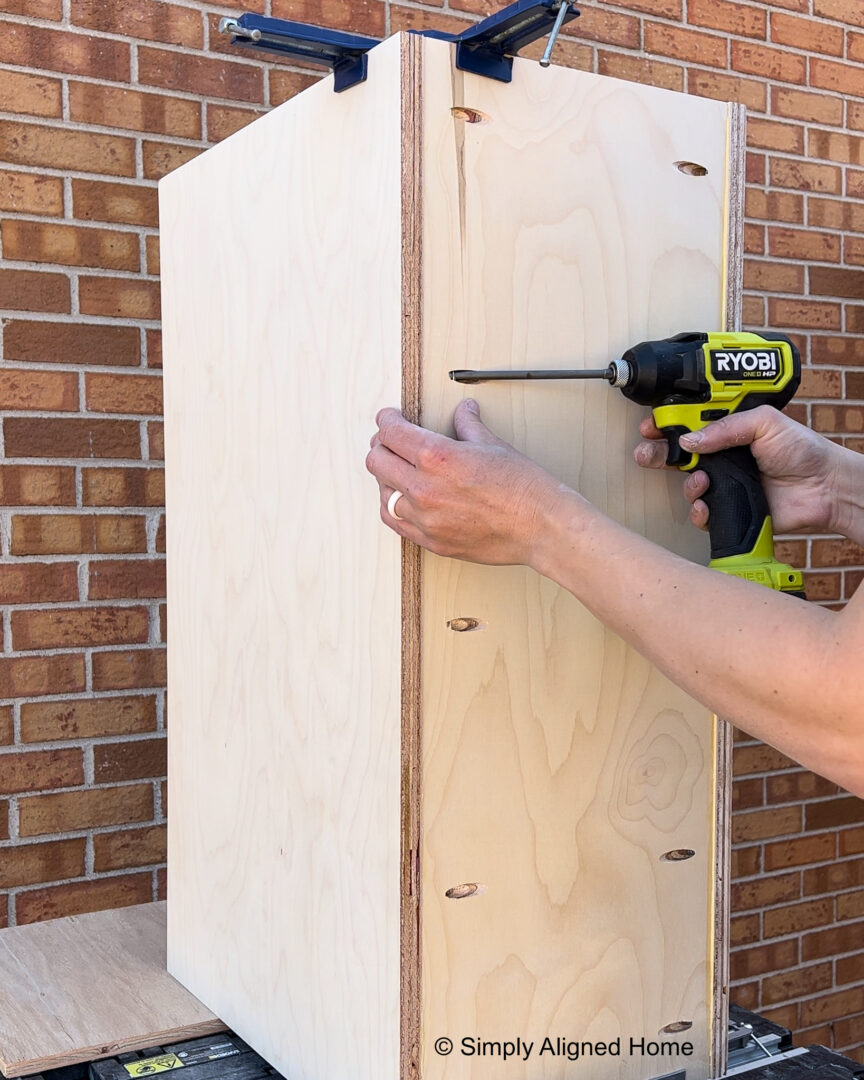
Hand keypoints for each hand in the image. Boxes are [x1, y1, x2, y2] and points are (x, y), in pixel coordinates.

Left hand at [366, 399, 572, 564]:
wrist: (539, 526)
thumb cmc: (522, 486)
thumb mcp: (493, 444)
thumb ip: (468, 425)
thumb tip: (464, 411)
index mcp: (437, 456)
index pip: (390, 432)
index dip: (386, 421)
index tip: (388, 419)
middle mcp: (423, 488)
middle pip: (376, 460)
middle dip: (381, 446)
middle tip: (391, 442)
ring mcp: (424, 518)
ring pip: (381, 494)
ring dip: (386, 479)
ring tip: (399, 472)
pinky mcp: (431, 541)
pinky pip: (396, 522)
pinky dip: (395, 508)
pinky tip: (404, 500)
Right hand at [634, 405, 840, 534]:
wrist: (823, 487)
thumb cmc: (803, 450)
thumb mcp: (765, 422)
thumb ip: (726, 427)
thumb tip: (690, 438)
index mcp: (728, 431)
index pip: (688, 424)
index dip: (666, 425)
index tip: (652, 426)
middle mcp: (722, 456)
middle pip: (678, 454)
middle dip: (657, 453)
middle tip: (647, 453)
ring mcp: (723, 483)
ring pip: (686, 485)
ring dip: (686, 483)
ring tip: (699, 479)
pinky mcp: (728, 509)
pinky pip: (701, 513)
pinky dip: (698, 510)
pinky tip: (706, 504)